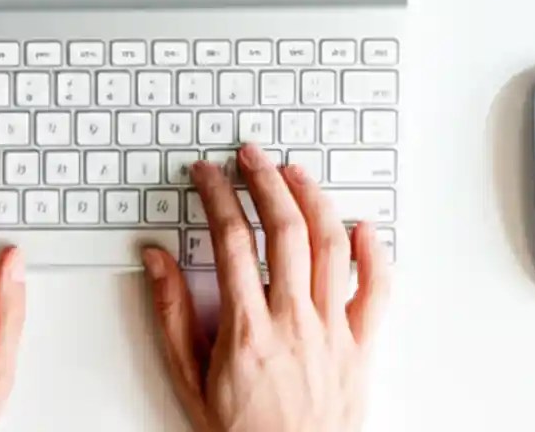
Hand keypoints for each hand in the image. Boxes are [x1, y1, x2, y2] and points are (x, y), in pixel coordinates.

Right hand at [142, 144, 390, 431]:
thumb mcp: (189, 378)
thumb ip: (170, 314)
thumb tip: (157, 260)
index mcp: (246, 329)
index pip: (230, 241)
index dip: (216, 196)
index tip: (207, 174)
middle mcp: (294, 322)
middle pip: (283, 230)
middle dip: (264, 181)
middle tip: (250, 156)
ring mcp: (333, 331)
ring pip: (330, 246)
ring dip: (312, 199)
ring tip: (294, 173)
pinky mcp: (362, 346)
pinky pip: (377, 290)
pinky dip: (373, 253)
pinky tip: (360, 226)